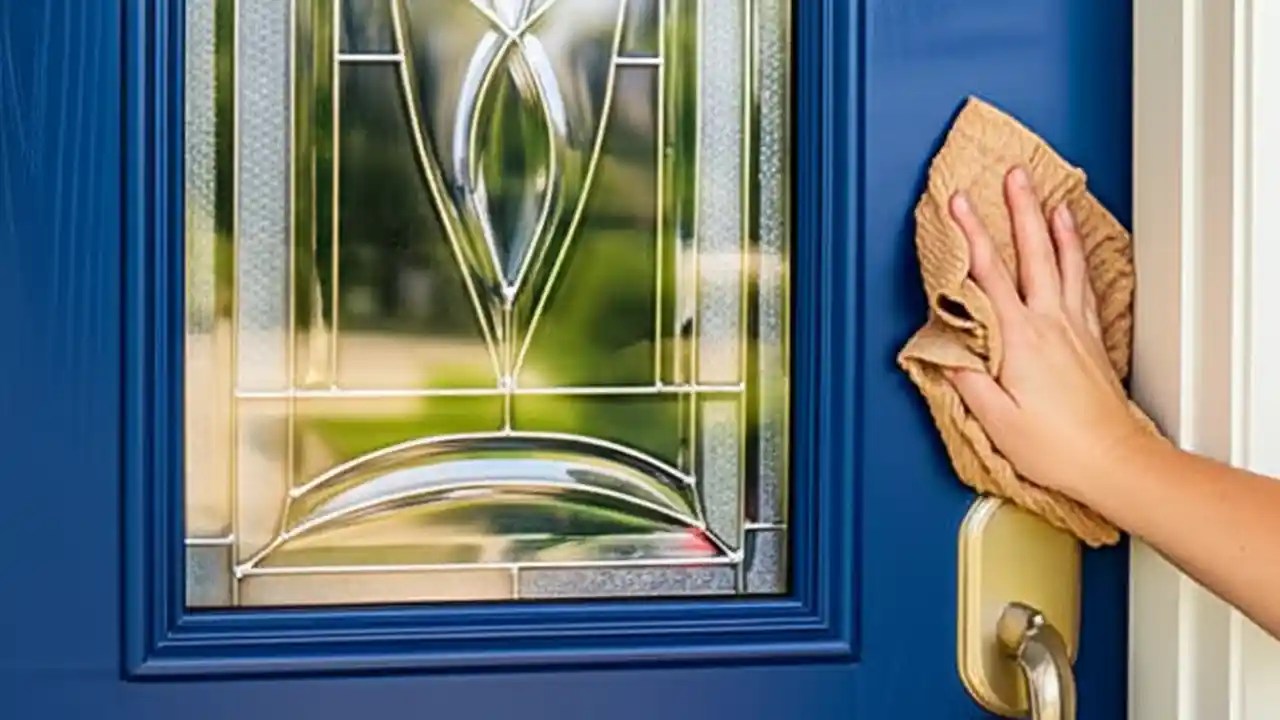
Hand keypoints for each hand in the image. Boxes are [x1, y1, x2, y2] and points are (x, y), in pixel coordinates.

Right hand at [945, 166, 1148, 499]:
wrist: (1112, 460)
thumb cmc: (1056, 445)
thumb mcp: (996, 419)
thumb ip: (967, 379)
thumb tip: (944, 351)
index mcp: (1019, 340)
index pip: (988, 275)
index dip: (971, 235)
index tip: (958, 204)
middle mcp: (1050, 325)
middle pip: (1034, 254)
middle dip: (1020, 210)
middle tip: (1014, 176)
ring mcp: (1075, 329)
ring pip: (1066, 264)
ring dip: (1056, 228)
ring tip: (1050, 200)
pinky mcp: (1092, 341)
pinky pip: (1085, 286)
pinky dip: (1080, 260)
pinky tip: (1078, 251)